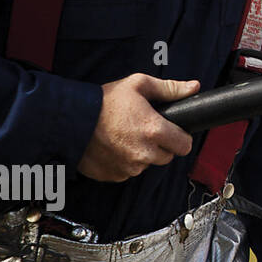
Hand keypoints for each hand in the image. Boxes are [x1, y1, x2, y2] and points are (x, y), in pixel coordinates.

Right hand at [77, 74, 198, 181]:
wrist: (68, 120)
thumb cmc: (103, 101)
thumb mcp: (138, 85)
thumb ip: (169, 89)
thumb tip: (193, 88)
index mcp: (154, 131)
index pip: (185, 145)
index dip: (180, 137)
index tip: (172, 131)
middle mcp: (144, 154)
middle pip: (167, 156)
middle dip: (160, 145)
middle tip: (143, 129)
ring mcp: (127, 168)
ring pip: (147, 164)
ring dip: (142, 154)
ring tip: (125, 135)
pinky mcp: (113, 175)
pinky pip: (128, 172)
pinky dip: (124, 162)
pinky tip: (113, 146)